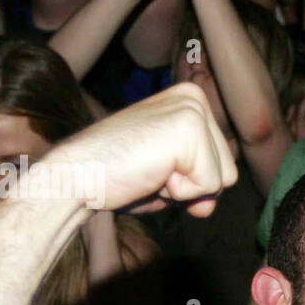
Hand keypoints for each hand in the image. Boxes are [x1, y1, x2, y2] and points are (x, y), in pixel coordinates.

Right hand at [33, 83, 235, 215]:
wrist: (75, 176)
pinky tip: (150, 172)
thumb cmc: (116, 176)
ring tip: (150, 170)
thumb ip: (198, 185)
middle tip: (149, 170)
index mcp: (190, 102)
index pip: (223, 164)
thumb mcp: (169, 179)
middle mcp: (195, 98)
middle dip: (190, 186)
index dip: (190, 182)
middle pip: (228, 172)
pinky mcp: (189, 129)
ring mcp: (193, 110)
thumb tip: (210, 206)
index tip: (153, 167)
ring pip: (223, 180)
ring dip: (185, 191)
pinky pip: (209, 186)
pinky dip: (180, 193)